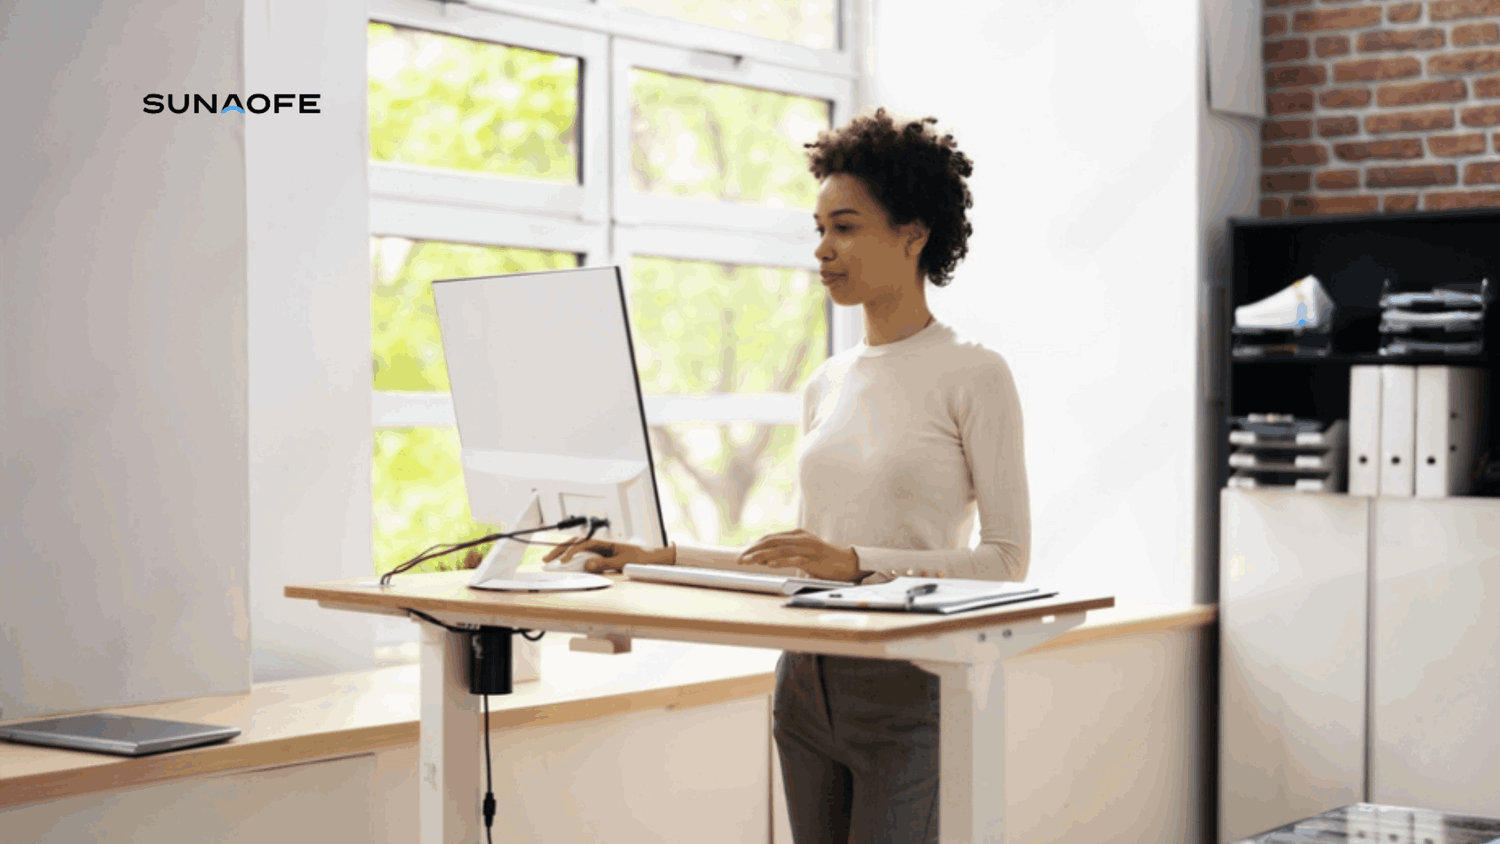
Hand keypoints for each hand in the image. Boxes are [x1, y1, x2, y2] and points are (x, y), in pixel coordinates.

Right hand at [541, 538, 671, 573]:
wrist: (654, 558)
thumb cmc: (641, 558)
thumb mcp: (624, 562)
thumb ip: (605, 564)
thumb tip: (587, 565)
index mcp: (606, 543)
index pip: (583, 544)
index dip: (571, 552)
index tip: (564, 562)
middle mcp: (600, 544)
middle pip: (575, 543)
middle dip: (559, 550)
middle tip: (546, 560)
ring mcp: (599, 550)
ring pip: (576, 548)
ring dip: (562, 553)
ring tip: (549, 561)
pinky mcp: (600, 557)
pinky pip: (582, 556)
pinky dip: (570, 559)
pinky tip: (562, 565)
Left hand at [737, 529, 862, 581]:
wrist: (847, 563)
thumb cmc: (823, 560)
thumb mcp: (803, 552)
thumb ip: (786, 553)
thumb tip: (764, 559)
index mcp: (797, 534)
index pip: (770, 538)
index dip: (754, 545)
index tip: (743, 554)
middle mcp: (800, 538)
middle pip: (771, 542)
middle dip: (753, 550)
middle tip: (740, 559)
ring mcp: (807, 548)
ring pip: (779, 550)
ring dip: (761, 556)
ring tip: (749, 562)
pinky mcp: (812, 559)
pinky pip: (793, 560)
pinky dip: (780, 562)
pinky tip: (769, 565)